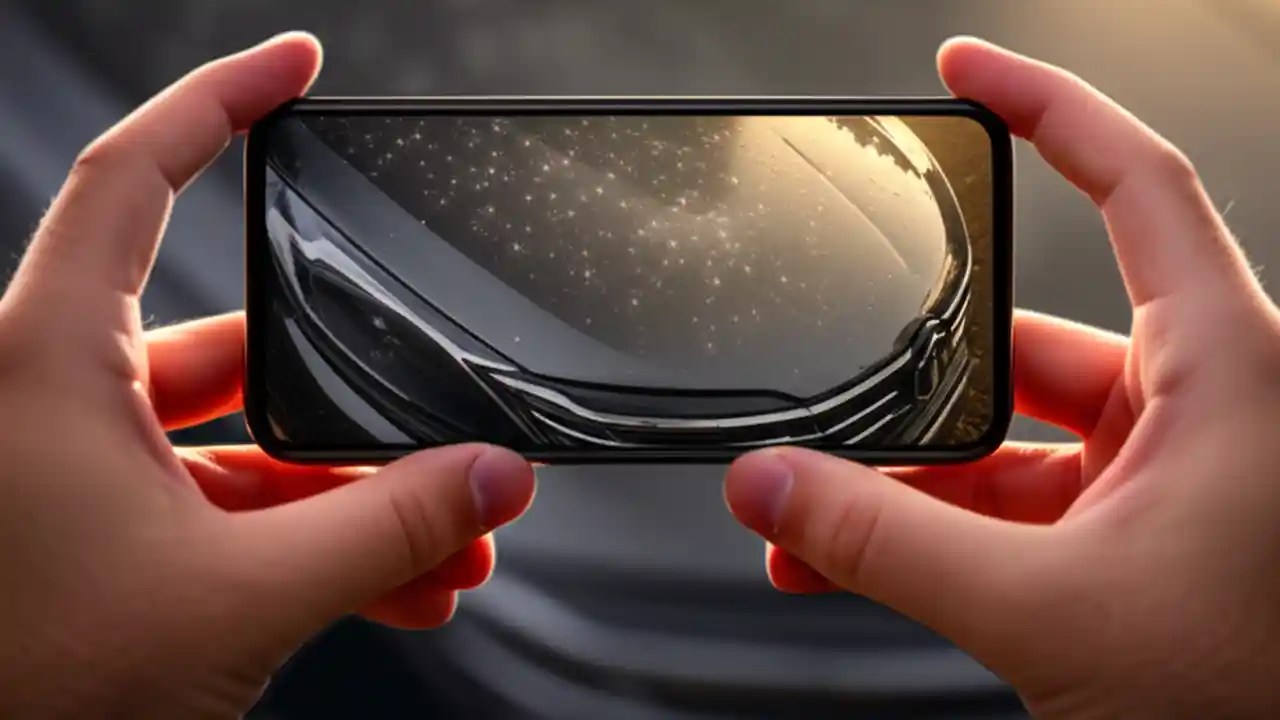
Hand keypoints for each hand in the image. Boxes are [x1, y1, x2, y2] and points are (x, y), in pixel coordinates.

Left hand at [0, 34, 534, 717]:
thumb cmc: (35, 691)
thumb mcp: (240, 597)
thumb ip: (385, 531)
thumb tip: (489, 480)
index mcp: (44, 364)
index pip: (133, 175)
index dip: (218, 101)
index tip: (293, 69)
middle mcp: (50, 400)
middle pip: (237, 348)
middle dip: (356, 408)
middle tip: (444, 442)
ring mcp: (75, 472)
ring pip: (242, 448)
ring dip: (347, 497)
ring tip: (444, 543)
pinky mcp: (101, 536)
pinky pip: (225, 511)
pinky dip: (307, 541)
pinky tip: (395, 585)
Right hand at [724, 37, 1279, 717]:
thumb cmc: (1247, 699)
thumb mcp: (1046, 612)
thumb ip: (889, 544)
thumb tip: (775, 489)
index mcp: (1229, 372)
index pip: (1137, 184)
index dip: (1049, 109)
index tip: (966, 71)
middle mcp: (1205, 405)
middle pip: (1028, 339)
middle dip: (915, 386)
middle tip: (832, 405)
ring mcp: (1166, 473)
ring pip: (1009, 437)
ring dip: (911, 479)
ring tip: (818, 516)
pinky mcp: (1133, 532)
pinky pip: (1015, 500)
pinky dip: (938, 526)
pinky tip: (858, 555)